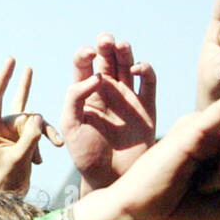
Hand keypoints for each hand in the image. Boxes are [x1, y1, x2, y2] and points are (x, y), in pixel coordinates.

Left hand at [0, 59, 63, 196]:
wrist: (5, 200)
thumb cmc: (4, 182)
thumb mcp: (18, 159)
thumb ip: (30, 138)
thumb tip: (40, 117)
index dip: (4, 78)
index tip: (11, 61)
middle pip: (19, 107)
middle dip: (26, 93)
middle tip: (28, 68)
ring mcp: (10, 133)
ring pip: (33, 122)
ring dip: (42, 136)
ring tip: (54, 147)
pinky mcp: (21, 141)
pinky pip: (37, 133)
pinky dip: (42, 143)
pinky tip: (39, 162)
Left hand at [61, 33, 155, 191]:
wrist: (110, 179)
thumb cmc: (86, 154)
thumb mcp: (71, 124)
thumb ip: (75, 97)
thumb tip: (95, 77)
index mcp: (85, 94)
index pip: (84, 65)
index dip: (85, 54)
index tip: (87, 54)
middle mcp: (107, 92)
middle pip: (107, 59)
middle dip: (106, 45)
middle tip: (105, 40)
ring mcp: (127, 98)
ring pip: (127, 65)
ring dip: (125, 52)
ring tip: (120, 46)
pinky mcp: (146, 107)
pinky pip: (149, 82)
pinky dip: (145, 69)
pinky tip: (136, 68)